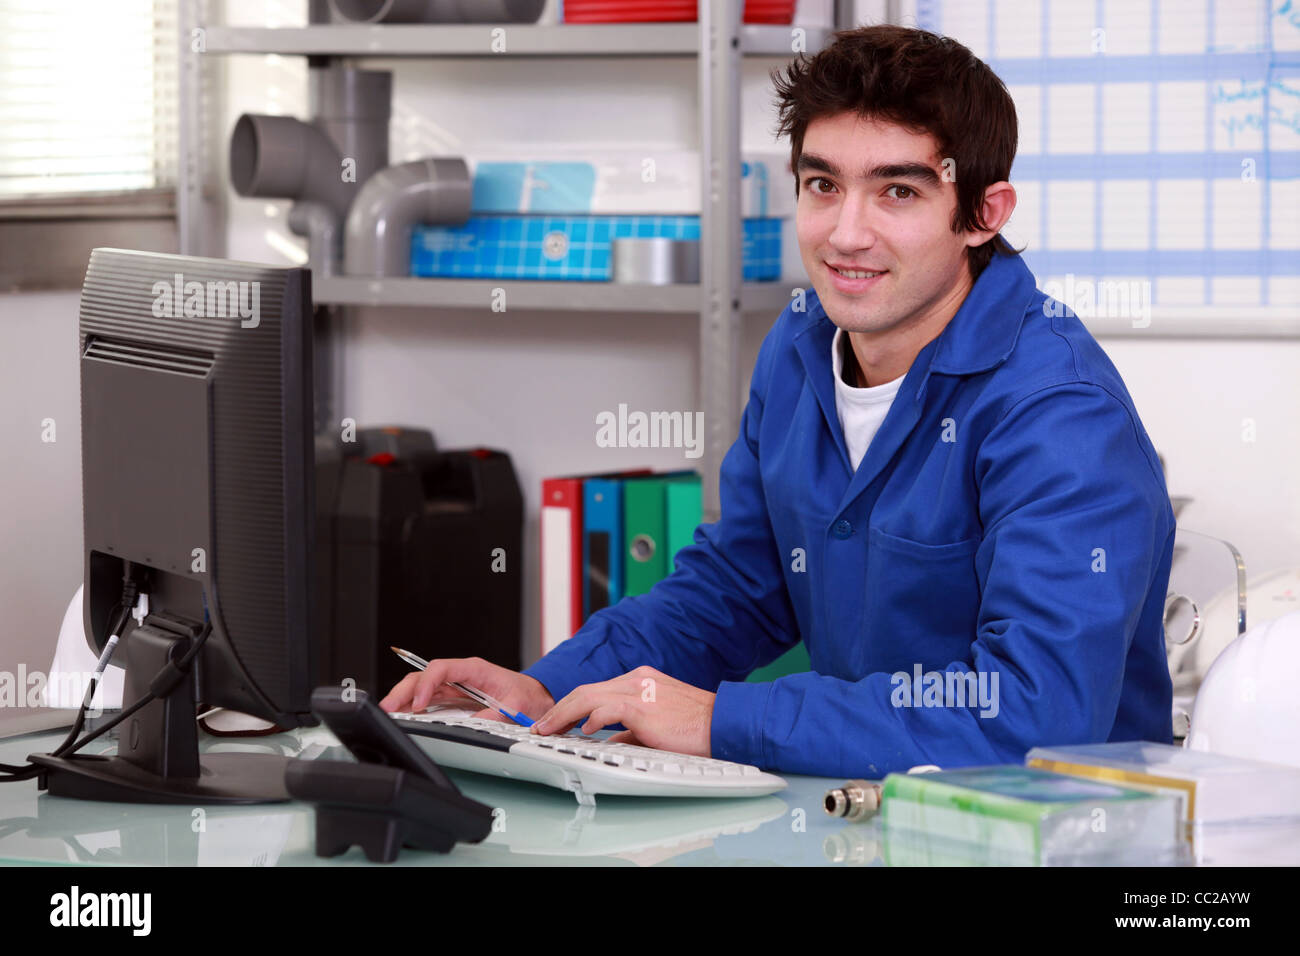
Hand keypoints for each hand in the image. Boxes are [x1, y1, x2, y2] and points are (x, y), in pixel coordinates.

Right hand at [379, 656, 553, 724]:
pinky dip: (412, 706)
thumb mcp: (516, 707)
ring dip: (403, 698)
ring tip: (389, 713)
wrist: (535, 698)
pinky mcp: (453, 697)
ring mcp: (455, 685)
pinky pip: (427, 698)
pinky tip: (403, 716)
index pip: (442, 668)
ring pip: (421, 686)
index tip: (418, 704)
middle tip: (388, 708)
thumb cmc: (527, 696)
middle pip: (424, 675)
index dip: (426, 684)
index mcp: (476, 669)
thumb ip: (494, 716)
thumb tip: (474, 725)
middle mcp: (461, 675)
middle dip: (404, 690)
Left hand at [531, 666, 714, 756]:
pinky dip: (589, 719)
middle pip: (585, 690)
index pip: (596, 691)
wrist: (723, 724)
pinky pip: (606, 709)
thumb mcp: (658, 725)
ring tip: (547, 730)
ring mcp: (639, 690)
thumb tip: (611, 741)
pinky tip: (581, 731)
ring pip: (588, 696)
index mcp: (640, 681)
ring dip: (563, 714)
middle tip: (541, 727)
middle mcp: (636, 680)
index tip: (557, 721)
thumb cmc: (696, 728)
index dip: (571, 707)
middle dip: (559, 709)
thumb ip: (632, 729)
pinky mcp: (643, 706)